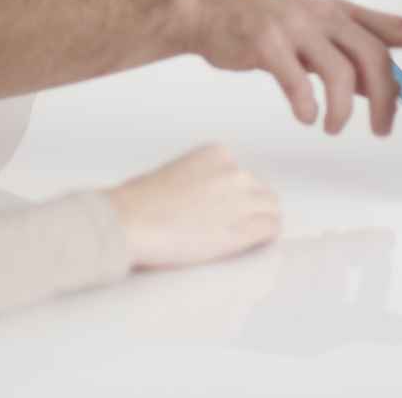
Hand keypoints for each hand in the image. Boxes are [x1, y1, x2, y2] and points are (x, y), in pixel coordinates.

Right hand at [106, 144, 279, 269]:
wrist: (130, 221)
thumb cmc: (139, 202)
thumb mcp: (175, 173)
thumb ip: (200, 181)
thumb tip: (208, 201)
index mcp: (216, 154)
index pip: (244, 175)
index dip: (236, 196)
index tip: (224, 210)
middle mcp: (233, 172)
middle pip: (261, 192)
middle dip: (250, 209)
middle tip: (233, 227)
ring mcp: (240, 200)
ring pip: (271, 209)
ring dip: (260, 223)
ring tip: (242, 240)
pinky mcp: (242, 229)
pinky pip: (270, 230)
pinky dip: (265, 239)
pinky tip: (252, 247)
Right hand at [183, 0, 401, 134]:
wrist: (209, 11)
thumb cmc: (262, 23)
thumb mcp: (311, 32)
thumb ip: (345, 56)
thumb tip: (378, 90)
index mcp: (338, 12)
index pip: (392, 24)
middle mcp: (323, 14)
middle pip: (374, 56)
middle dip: (386, 99)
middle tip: (382, 129)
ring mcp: (296, 26)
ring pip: (341, 71)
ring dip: (343, 109)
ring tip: (332, 126)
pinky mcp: (268, 42)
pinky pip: (298, 80)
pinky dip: (307, 104)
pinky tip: (305, 115)